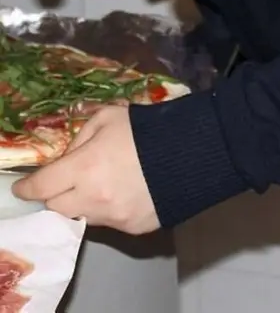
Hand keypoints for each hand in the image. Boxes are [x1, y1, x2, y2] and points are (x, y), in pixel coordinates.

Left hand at [12, 106, 159, 234]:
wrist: (193, 153)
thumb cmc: (148, 129)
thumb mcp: (110, 117)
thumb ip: (82, 134)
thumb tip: (70, 155)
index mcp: (85, 167)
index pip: (42, 186)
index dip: (27, 187)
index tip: (22, 188)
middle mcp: (94, 198)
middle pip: (56, 208)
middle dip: (55, 195)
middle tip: (65, 182)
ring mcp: (114, 218)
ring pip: (83, 215)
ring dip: (84, 201)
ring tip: (103, 183)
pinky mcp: (132, 228)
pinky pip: (110, 221)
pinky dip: (110, 208)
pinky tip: (127, 191)